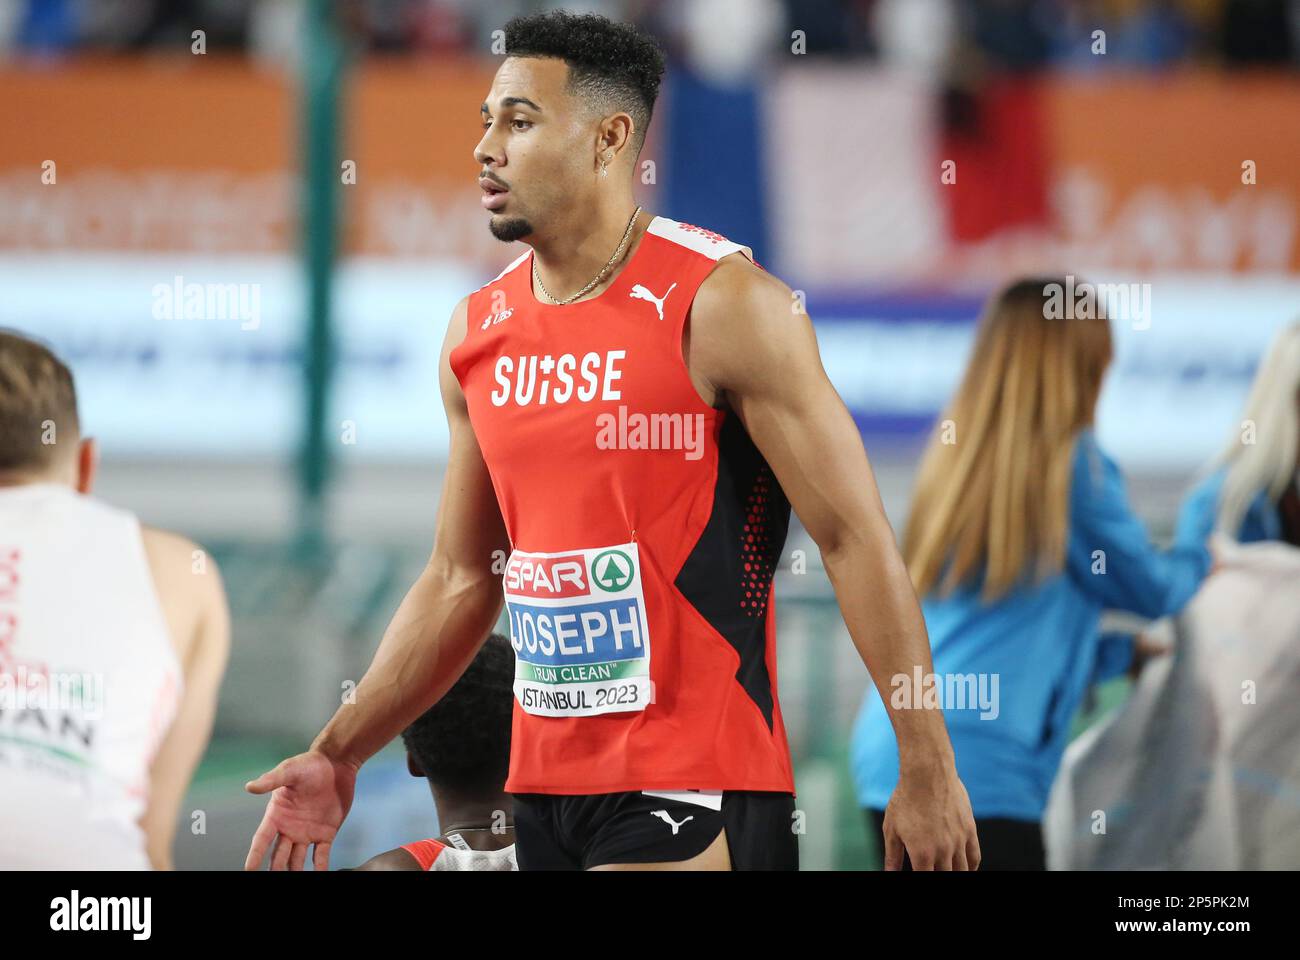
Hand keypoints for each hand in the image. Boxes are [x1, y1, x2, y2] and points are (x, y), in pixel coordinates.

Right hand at [244, 750, 357, 870]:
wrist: (336, 764)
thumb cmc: (309, 764)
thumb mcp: (289, 771)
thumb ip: (271, 780)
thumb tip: (250, 786)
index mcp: (277, 815)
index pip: (262, 839)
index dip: (255, 854)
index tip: (248, 869)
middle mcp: (289, 828)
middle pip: (278, 855)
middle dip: (275, 869)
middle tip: (273, 879)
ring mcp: (307, 833)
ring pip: (297, 860)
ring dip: (294, 872)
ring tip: (295, 882)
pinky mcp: (326, 833)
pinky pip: (320, 856)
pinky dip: (319, 868)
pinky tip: (319, 876)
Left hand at [883, 762, 979, 870]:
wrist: (927, 774)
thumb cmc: (905, 799)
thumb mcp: (892, 829)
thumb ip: (892, 856)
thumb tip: (889, 874)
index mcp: (922, 854)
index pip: (925, 880)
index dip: (922, 880)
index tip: (919, 874)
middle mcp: (943, 851)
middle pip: (945, 877)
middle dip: (938, 876)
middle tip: (931, 869)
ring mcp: (959, 841)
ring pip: (962, 871)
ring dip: (954, 873)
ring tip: (946, 870)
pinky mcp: (969, 830)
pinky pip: (975, 857)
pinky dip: (971, 867)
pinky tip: (965, 869)